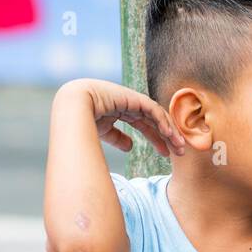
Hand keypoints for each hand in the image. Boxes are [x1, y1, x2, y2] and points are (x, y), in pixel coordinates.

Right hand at [57, 78, 185, 156]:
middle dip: (167, 136)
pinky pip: (153, 110)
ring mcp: (131, 98)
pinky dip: (162, 122)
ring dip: (169, 131)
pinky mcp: (133, 97)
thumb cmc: (81, 121)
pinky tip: (169, 135)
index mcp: (121, 110)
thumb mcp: (104, 132)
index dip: (156, 139)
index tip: (166, 154)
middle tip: (179, 152)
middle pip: (154, 120)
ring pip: (157, 115)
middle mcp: (129, 103)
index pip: (145, 125)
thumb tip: (131, 147)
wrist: (72, 107)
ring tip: (179, 147)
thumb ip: (118, 138)